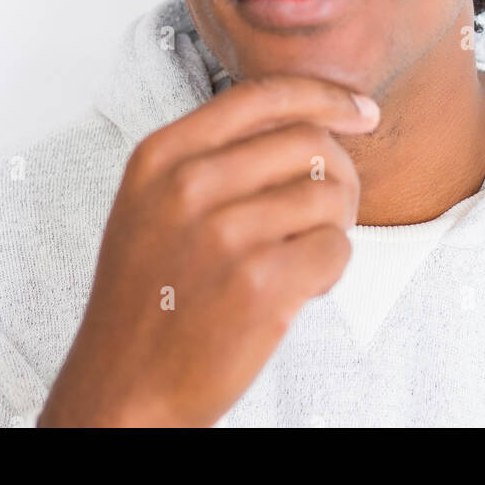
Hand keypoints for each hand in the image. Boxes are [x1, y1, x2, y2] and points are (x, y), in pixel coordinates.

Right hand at [37, 74, 377, 426]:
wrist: (124, 390)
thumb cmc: (147, 299)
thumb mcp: (151, 204)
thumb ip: (212, 156)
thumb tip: (306, 121)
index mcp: (162, 156)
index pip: (263, 95)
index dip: (325, 96)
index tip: (360, 110)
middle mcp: (189, 185)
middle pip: (308, 140)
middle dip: (340, 172)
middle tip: (334, 208)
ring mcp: (224, 234)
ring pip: (330, 193)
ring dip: (335, 225)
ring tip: (303, 257)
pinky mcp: (260, 284)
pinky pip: (337, 249)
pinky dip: (331, 269)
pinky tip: (300, 288)